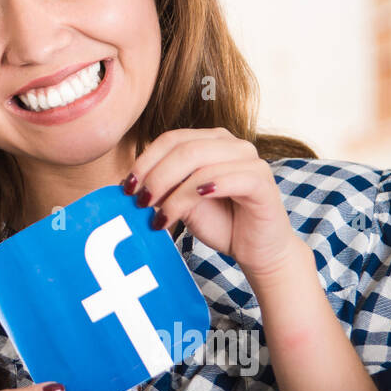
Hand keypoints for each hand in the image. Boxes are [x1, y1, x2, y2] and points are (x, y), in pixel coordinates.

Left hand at [121, 128, 300, 279]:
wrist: (256, 250)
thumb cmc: (221, 223)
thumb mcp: (183, 202)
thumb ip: (163, 188)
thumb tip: (128, 183)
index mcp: (211, 141)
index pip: (171, 140)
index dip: (145, 161)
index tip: (127, 187)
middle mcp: (232, 144)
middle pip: (184, 148)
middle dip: (156, 175)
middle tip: (140, 201)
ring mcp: (250, 160)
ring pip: (202, 163)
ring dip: (175, 190)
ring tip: (161, 215)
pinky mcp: (263, 181)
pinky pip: (231, 178)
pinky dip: (206, 189)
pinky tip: (192, 201)